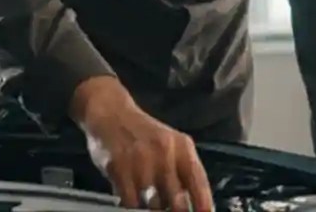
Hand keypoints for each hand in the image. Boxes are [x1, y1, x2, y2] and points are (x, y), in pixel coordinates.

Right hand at [70, 76, 213, 211]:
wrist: (112, 113)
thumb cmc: (144, 134)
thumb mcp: (171, 145)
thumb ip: (183, 171)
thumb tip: (194, 203)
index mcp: (183, 147)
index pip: (198, 182)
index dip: (203, 204)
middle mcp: (165, 152)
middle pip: (176, 199)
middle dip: (175, 211)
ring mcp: (141, 160)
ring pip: (153, 204)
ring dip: (152, 209)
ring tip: (149, 204)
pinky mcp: (119, 168)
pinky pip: (130, 201)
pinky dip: (133, 206)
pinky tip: (133, 201)